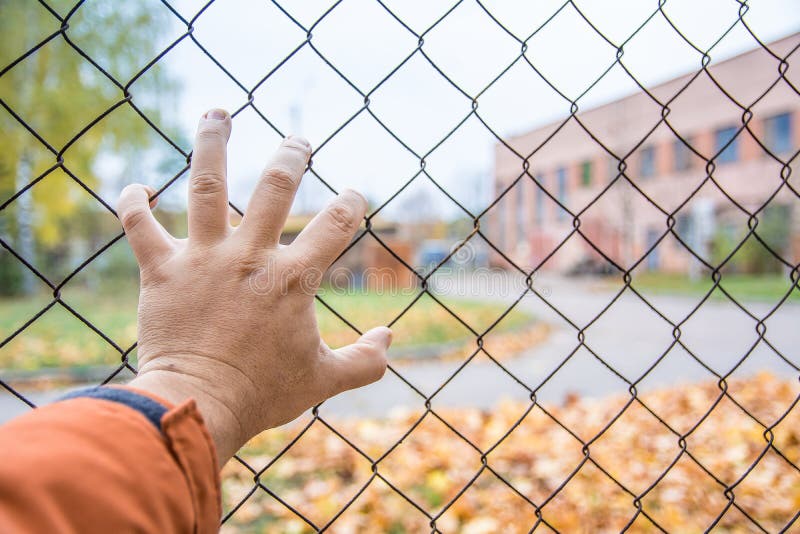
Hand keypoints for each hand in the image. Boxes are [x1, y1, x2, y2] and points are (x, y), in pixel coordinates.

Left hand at [120, 109, 390, 464]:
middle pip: (275, 188)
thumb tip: (390, 337)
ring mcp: (202, 259)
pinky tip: (136, 187)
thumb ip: (366, 361)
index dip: (351, 203)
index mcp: (293, 278)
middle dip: (292, 157)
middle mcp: (249, 256)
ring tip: (217, 113)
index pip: (335, 223)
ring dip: (212, 145)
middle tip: (300, 141)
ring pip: (206, 187)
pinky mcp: (161, 271)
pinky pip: (140, 227)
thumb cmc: (263, 394)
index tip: (354, 196)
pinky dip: (134, 205)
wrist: (199, 406)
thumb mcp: (325, 380)